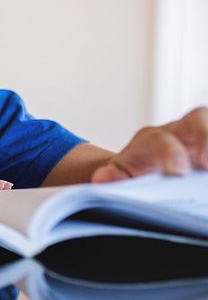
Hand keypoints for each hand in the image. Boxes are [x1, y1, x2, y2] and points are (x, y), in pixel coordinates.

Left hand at [92, 106, 207, 182]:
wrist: (143, 168)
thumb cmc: (134, 170)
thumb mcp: (120, 174)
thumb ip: (112, 177)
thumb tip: (102, 180)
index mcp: (152, 139)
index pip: (162, 140)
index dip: (171, 154)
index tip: (178, 173)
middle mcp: (181, 131)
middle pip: (199, 119)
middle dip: (207, 137)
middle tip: (207, 165)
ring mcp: (201, 136)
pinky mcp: (206, 144)